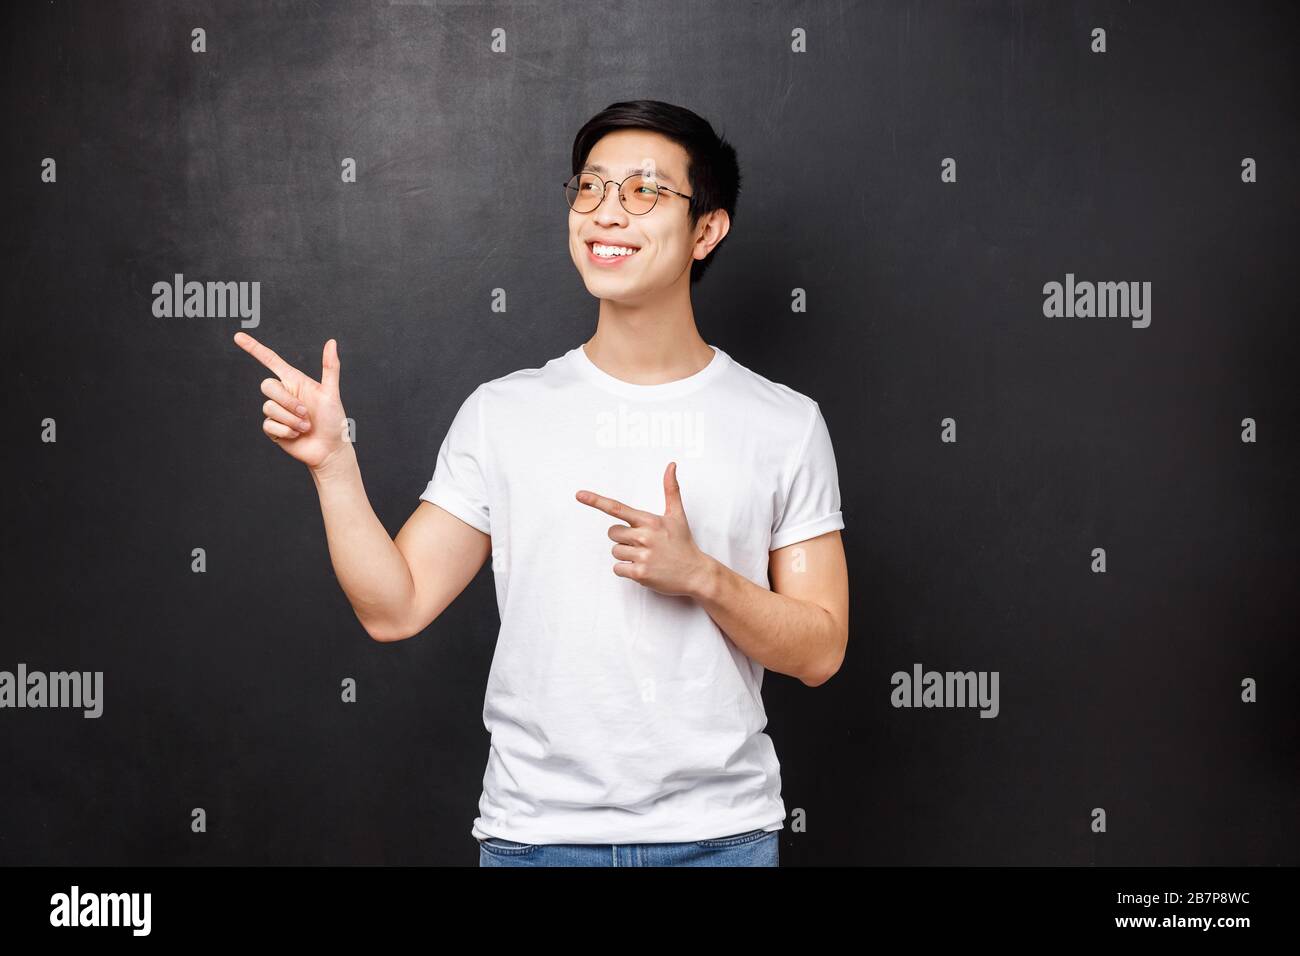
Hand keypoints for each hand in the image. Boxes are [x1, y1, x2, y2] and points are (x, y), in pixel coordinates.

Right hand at [233, 332, 349, 472]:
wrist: (330, 449)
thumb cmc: (334, 421)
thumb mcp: (331, 393)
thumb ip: (330, 368)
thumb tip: (332, 342)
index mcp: (295, 381)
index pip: (271, 360)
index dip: (254, 348)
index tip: (238, 336)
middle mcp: (284, 394)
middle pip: (267, 386)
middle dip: (287, 401)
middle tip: (306, 414)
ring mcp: (277, 411)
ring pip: (268, 407)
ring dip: (291, 419)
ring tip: (306, 427)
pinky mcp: (273, 428)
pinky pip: (268, 425)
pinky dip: (286, 431)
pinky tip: (297, 435)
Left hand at [575, 461, 712, 597]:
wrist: (696, 573)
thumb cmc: (683, 543)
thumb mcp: (677, 515)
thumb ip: (671, 489)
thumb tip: (671, 465)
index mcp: (650, 521)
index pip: (618, 508)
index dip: (596, 501)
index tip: (579, 495)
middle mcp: (645, 537)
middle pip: (612, 533)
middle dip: (623, 538)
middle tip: (642, 543)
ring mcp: (642, 556)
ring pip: (615, 551)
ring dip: (626, 555)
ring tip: (646, 556)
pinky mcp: (640, 573)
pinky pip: (618, 568)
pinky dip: (627, 570)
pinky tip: (643, 568)